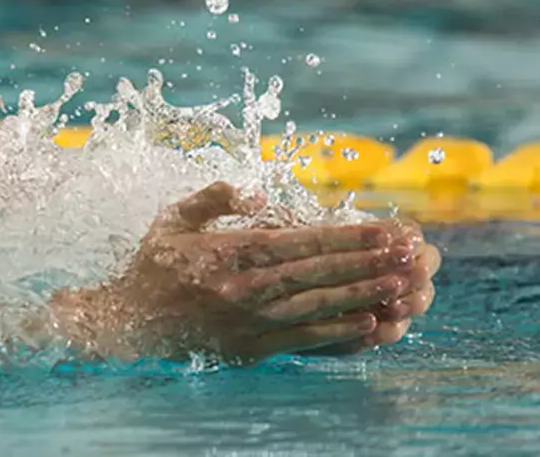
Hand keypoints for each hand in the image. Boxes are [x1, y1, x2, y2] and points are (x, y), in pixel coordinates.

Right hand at [70, 182, 427, 364]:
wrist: (130, 322)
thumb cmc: (156, 264)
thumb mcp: (174, 218)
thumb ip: (215, 198)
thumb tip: (257, 193)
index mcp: (226, 251)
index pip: (298, 241)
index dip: (346, 235)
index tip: (384, 227)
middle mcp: (241, 287)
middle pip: (316, 272)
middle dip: (367, 260)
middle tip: (410, 252)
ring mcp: (248, 321)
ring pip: (316, 305)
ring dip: (362, 294)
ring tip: (402, 284)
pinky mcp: (251, 347)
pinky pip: (303, 338)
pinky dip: (338, 332)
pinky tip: (370, 322)